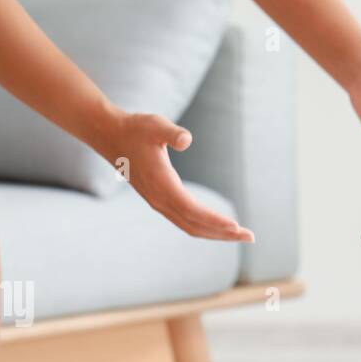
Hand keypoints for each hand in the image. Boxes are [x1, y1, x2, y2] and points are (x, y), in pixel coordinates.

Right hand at [103, 111, 253, 241]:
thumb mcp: (154, 125)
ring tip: (239, 235)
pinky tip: (218, 228)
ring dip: (216, 234)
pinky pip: (184, 222)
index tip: (236, 227)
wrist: (110, 136)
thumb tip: (185, 139)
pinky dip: (203, 228)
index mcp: (162, 185)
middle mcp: (160, 200)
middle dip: (224, 233)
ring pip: (190, 227)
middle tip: (250, 236)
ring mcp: (159, 203)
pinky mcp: (159, 202)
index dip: (215, 220)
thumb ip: (171, 132)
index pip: (193, 210)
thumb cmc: (135, 128)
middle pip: (196, 225)